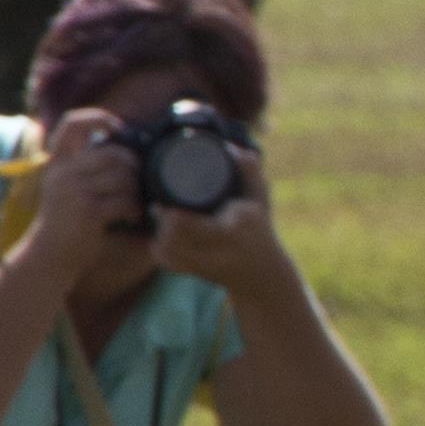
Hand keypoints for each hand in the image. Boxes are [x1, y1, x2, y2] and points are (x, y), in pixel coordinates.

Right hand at [14, 115, 146, 287]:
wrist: (48, 254)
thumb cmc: (66, 218)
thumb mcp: (66, 184)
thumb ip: (85, 164)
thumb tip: (127, 143)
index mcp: (57, 161)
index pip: (73, 122)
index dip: (99, 117)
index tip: (118, 128)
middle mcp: (62, 172)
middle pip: (115, 153)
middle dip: (135, 168)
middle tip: (138, 183)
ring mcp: (74, 191)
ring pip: (124, 178)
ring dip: (137, 192)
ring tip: (134, 203)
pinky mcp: (88, 212)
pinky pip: (126, 201)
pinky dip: (135, 209)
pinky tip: (131, 217)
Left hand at [143, 150, 285, 296]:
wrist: (265, 276)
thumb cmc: (261, 231)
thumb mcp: (260, 201)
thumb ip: (250, 174)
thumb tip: (235, 149)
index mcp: (233, 228)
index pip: (186, 222)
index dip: (170, 211)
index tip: (166, 200)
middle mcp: (219, 249)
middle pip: (172, 234)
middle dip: (163, 220)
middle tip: (160, 207)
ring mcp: (206, 265)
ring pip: (167, 248)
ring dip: (160, 234)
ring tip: (163, 220)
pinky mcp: (196, 275)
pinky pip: (169, 262)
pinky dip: (161, 250)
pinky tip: (163, 241)